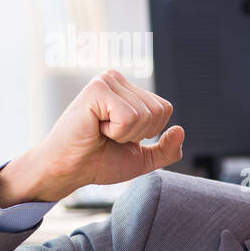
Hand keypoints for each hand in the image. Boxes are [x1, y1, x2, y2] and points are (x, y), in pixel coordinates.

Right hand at [0, 69, 183, 205]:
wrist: (68, 171)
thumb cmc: (98, 162)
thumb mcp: (140, 159)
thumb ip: (165, 150)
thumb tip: (181, 130)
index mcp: (128, 90)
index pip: (164, 109)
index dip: (148, 133)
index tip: (118, 136)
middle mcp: (117, 79)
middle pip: (158, 110)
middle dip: (137, 134)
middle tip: (108, 135)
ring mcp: (106, 81)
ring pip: (144, 115)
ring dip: (124, 134)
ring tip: (100, 131)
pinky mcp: (97, 89)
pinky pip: (129, 116)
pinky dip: (116, 131)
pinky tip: (96, 128)